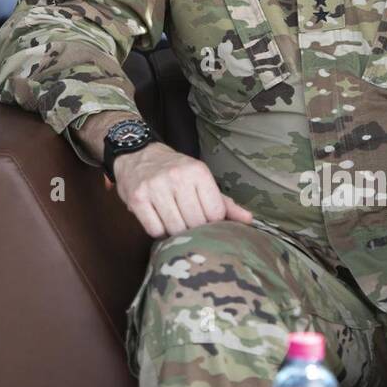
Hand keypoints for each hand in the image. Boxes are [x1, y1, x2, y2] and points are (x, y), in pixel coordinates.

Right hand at [114, 142, 252, 237]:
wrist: (137, 155)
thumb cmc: (174, 170)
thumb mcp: (200, 179)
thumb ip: (224, 202)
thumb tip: (248, 221)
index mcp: (198, 172)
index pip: (215, 214)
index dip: (211, 222)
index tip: (204, 217)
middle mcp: (177, 177)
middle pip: (195, 224)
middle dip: (193, 229)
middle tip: (187, 221)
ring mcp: (155, 187)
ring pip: (175, 229)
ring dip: (175, 232)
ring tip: (173, 220)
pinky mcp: (137, 198)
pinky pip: (154, 230)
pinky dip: (158, 231)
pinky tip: (159, 219)